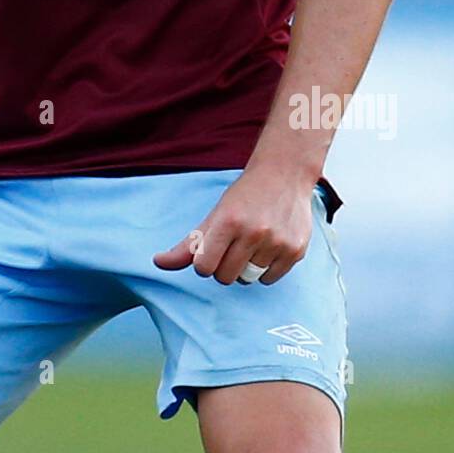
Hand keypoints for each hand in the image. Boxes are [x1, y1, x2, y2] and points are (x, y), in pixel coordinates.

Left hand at [152, 166, 313, 285]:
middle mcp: (254, 232)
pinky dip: (265, 270)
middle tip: (232, 246)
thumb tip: (158, 263)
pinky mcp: (295, 250)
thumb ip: (188, 244)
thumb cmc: (245, 196)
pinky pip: (270, 279)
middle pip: (225, 277)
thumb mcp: (214, 215)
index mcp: (228, 221)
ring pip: (248, 279)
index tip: (211, 251)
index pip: (203, 267)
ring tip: (252, 244)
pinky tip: (268, 247)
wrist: (284, 173)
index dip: (204, 263)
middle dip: (224, 266)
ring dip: (246, 268)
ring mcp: (276, 242)